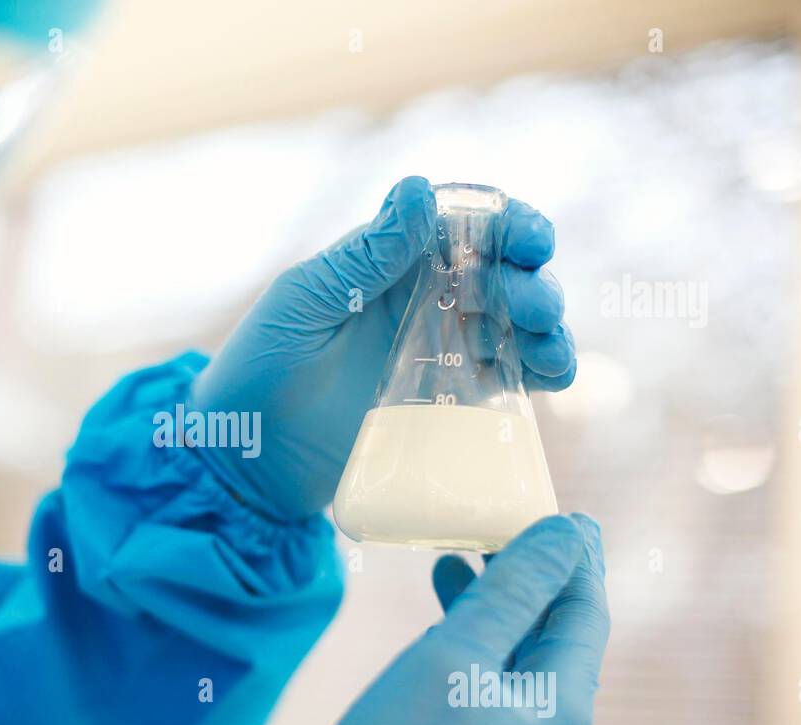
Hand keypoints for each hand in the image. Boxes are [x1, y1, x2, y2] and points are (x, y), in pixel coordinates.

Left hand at [190, 176, 571, 520]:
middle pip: (500, 272)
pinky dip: (540, 370)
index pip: (462, 224)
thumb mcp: (304, 304)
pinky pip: (508, 376)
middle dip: (531, 281)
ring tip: (549, 347)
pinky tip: (551, 375)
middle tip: (534, 306)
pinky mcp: (447, 400)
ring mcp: (439, 348)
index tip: (531, 240)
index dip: (507, 223)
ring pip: (514, 322)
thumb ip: (365, 255)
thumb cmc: (259, 368)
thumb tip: (420, 190)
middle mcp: (422, 296)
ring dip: (544, 326)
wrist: (248, 459)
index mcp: (388, 260)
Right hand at [293, 513, 608, 724]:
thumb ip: (511, 592)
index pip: (585, 616)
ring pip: (523, 680)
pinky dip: (480, 668)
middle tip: (502, 530)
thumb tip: (567, 534)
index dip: (573, 558)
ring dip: (495, 624)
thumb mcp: (451, 659)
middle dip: (527, 586)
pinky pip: (501, 715)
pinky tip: (442, 643)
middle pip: (556, 647)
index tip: (563, 512)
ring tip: (454, 570)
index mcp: (565, 716)